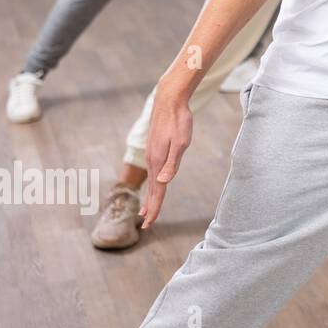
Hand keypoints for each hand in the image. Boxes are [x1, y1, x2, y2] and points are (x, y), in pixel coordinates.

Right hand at [139, 80, 194, 228]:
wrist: (169, 102)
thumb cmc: (179, 121)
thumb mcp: (181, 143)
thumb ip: (172, 163)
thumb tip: (163, 182)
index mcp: (158, 162)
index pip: (157, 191)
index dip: (154, 208)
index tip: (149, 224)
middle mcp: (153, 160)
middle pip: (152, 189)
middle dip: (150, 207)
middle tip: (147, 225)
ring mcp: (153, 155)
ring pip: (152, 181)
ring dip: (150, 197)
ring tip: (146, 211)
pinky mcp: (155, 149)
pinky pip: (154, 172)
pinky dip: (153, 184)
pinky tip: (155, 185)